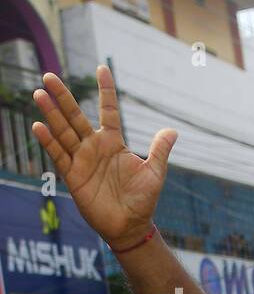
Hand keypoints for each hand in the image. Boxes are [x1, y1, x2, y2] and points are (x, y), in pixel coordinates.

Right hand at [32, 66, 176, 246]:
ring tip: (40, 93)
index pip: (109, 111)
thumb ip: (159, 151)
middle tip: (50, 76)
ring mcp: (82, 160)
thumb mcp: (154, 173)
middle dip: (63, 97)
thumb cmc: (143, 200)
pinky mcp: (73, 176)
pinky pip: (59, 155)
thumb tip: (173, 130)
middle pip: (76, 116)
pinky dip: (49, 141)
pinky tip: (39, 126)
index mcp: (114, 143)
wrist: (131, 225)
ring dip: (51, 114)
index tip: (103, 68)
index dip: (106, 91)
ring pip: (63, 132)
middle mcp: (94, 147)